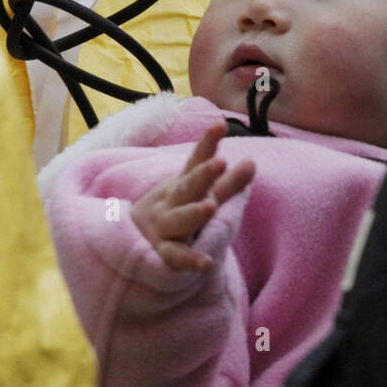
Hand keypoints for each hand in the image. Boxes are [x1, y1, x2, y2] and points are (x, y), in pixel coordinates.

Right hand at [131, 121, 254, 271]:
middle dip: (202, 175)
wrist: (133, 241)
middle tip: (220, 161)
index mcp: (183, 184)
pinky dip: (190, 260)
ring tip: (209, 206)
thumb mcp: (201, 196)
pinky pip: (176, 257)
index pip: (196, 161)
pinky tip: (207, 262)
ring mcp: (164, 226)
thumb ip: (228, 183)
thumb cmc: (176, 213)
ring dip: (192, 213)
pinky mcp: (162, 253)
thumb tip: (252, 161)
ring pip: (179, 220)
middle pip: (187, 186)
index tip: (221, 124)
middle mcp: (171, 202)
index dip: (208, 143)